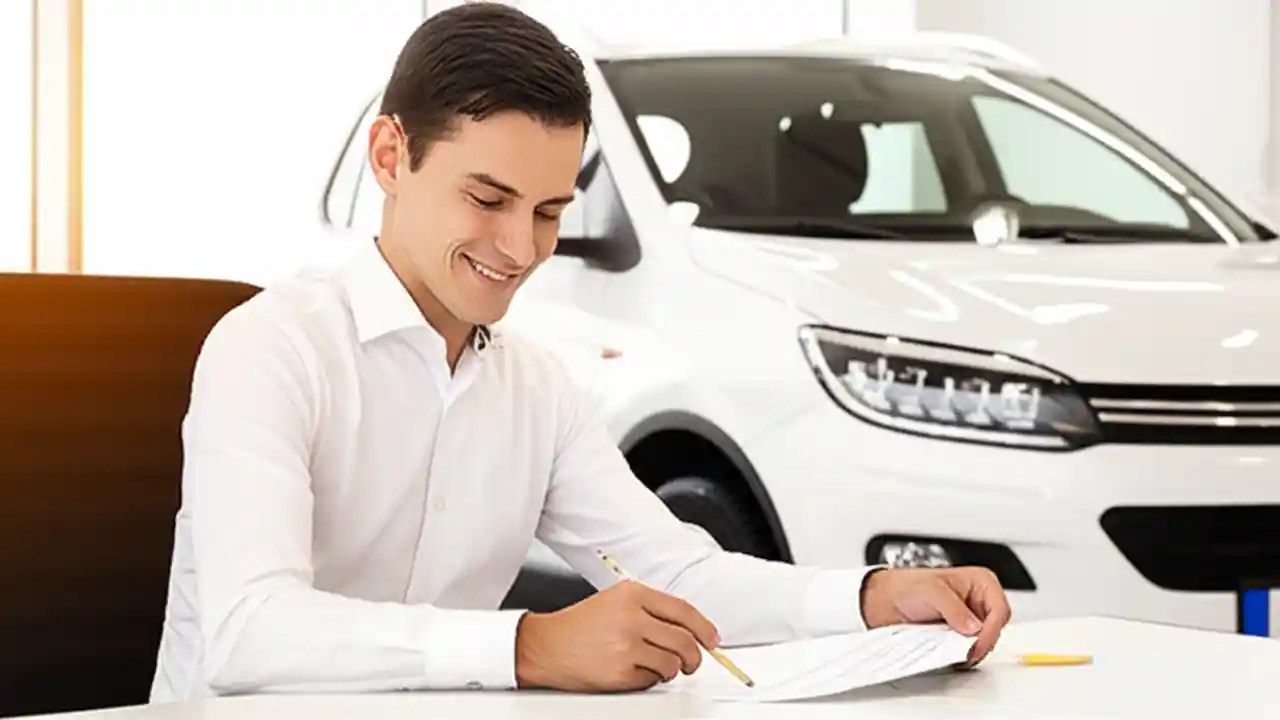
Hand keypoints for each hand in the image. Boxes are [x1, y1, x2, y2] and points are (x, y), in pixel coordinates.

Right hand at [514, 579, 720, 691]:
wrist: (546, 646)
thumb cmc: (581, 625)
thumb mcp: (616, 601)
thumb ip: (651, 609)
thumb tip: (690, 629)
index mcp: (632, 594)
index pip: (683, 610)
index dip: (705, 628)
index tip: (713, 639)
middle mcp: (631, 617)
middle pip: (684, 641)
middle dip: (694, 657)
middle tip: (691, 662)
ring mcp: (626, 645)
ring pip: (673, 663)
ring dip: (671, 670)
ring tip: (657, 667)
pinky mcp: (621, 672)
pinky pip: (653, 680)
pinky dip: (650, 679)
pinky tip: (634, 671)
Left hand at [860, 567, 1010, 666]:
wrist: (886, 601)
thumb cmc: (908, 587)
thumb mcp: (932, 591)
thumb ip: (954, 609)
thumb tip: (973, 627)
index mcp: (981, 582)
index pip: (1000, 610)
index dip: (991, 629)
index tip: (977, 644)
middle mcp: (980, 602)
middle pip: (995, 629)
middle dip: (982, 642)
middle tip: (966, 652)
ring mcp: (971, 620)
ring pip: (984, 642)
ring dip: (971, 649)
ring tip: (954, 650)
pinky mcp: (960, 635)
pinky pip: (970, 650)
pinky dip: (962, 654)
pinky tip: (951, 654)